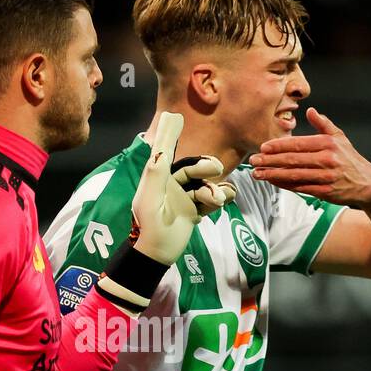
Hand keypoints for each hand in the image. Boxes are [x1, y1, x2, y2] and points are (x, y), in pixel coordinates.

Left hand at [97, 112, 231, 310]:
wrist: (158, 255)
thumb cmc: (149, 227)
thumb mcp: (150, 199)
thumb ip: (156, 172)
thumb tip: (161, 148)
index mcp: (158, 178)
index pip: (165, 151)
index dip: (170, 134)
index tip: (174, 116)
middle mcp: (171, 185)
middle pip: (193, 167)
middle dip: (205, 167)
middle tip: (215, 168)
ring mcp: (185, 198)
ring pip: (206, 183)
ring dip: (213, 189)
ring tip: (214, 199)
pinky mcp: (195, 210)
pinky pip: (213, 198)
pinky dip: (220, 197)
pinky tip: (220, 202)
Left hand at [249, 107, 370, 207]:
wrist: (367, 184)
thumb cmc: (350, 160)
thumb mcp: (340, 138)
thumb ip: (323, 124)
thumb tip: (309, 110)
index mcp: (328, 144)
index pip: (298, 144)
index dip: (279, 146)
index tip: (263, 147)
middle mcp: (326, 159)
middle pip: (292, 160)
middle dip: (270, 160)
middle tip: (254, 160)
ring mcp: (325, 177)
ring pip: (293, 175)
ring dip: (272, 174)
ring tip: (257, 173)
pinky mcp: (324, 192)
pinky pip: (299, 188)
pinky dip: (284, 184)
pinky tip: (272, 181)